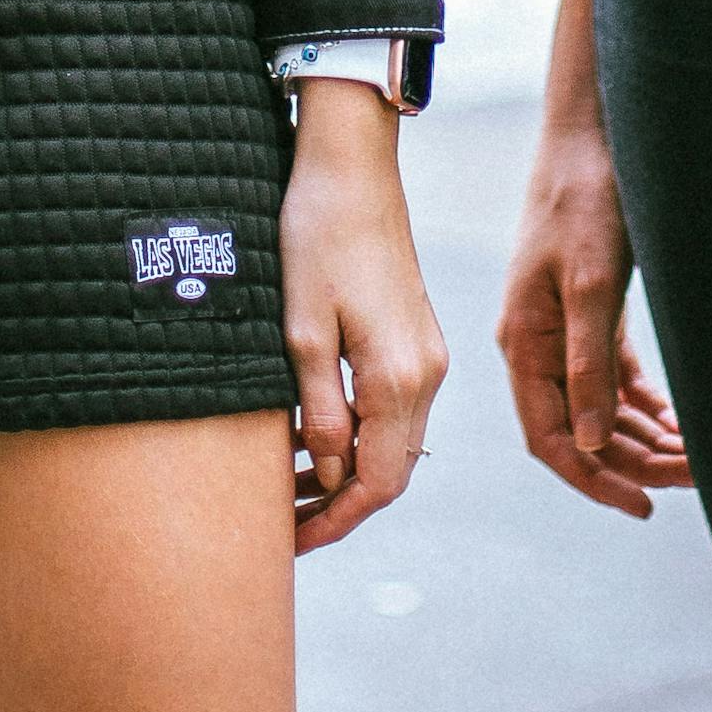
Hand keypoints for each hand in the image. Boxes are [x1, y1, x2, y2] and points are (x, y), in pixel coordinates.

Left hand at [280, 86, 448, 553]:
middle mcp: (425, 373)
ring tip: (289, 487)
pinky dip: (360, 437)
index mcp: (398, 376)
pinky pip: (395, 410)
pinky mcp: (418, 338)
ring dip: (348, 473)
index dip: (333, 521)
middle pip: (392, 472)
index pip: (377, 483)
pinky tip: (317, 436)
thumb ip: (321, 412)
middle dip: (340, 506)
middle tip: (283, 525)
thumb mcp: (302, 331)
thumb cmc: (316, 239)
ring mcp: (428, 355)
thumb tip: (331, 475)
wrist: (352, 169)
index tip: (289, 542)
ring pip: (395, 443)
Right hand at [498, 115, 691, 516]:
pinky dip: (644, 404)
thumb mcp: (591, 280)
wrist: (593, 134)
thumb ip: (589, 361)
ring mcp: (563, 328)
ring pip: (601, 407)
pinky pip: (613, 377)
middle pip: (582, 430)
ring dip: (643, 437)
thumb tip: (590, 441)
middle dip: (633, 462)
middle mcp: (539, 344)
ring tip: (695, 457)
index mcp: (524, 343)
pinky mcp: (590, 311)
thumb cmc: (585, 198)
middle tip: (693, 478)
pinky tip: (677, 422)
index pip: (551, 439)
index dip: (595, 479)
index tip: (645, 505)